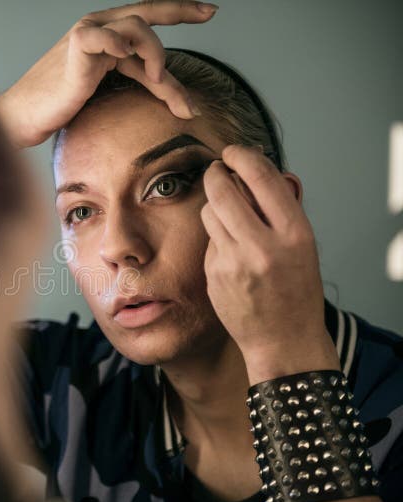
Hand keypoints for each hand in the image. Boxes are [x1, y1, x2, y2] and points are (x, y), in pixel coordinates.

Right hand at [0, 0, 218, 147]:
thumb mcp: (111, 89)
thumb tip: (179, 96)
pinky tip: (125, 54)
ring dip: (156, 53)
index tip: (208, 12)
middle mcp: (100, 26)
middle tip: (210, 12)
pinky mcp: (77, 45)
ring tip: (158, 78)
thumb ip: (141, 80)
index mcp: (108, 34)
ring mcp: (88, 32)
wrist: (25, 114)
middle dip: (182, 10)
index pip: (149, 18)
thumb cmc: (61, 105)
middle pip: (149, 10)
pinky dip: (120, 44)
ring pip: (138, 26)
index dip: (180, 12)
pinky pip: (106, 36)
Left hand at [199, 146, 338, 383]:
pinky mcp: (214, 274)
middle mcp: (263, 246)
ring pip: (209, 213)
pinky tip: (231, 254)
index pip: (261, 177)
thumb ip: (283, 209)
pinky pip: (208, 241)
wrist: (283, 339)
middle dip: (215, 174)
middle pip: (223, 190)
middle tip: (215, 170)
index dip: (242, 157)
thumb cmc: (296, 289)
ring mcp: (234, 262)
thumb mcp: (303, 246)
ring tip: (229, 217)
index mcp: (294, 233)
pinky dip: (216, 239)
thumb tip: (261, 171)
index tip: (233, 152)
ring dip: (214, 206)